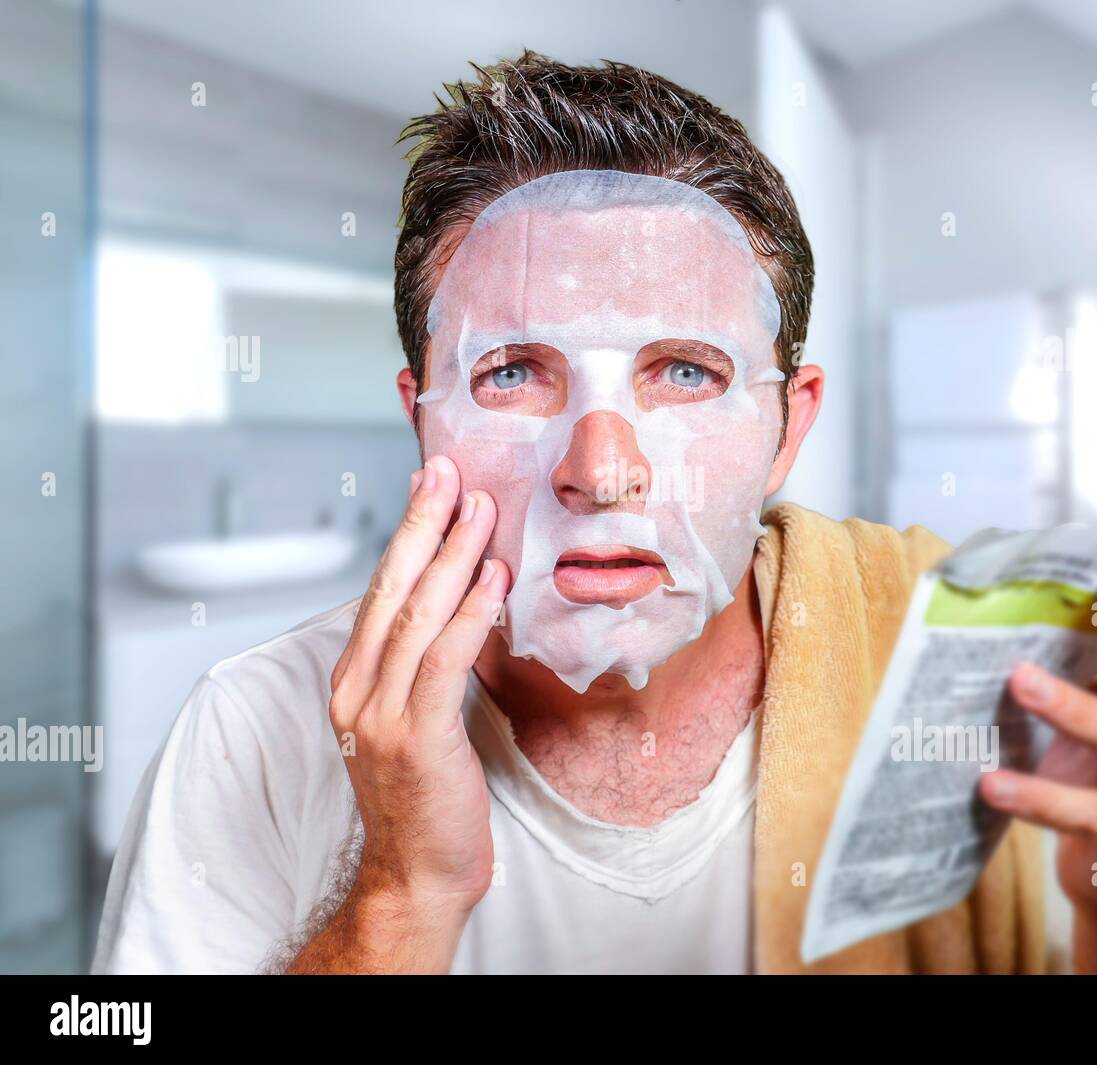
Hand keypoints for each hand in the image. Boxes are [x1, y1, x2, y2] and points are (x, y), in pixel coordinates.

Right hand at [324, 455, 508, 965]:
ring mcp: (381, 716)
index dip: (406, 533)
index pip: (378, 589)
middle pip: (389, 588)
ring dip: (453, 555)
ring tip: (480, 507)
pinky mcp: (417, 739)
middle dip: (422, 523)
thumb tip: (466, 596)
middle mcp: (357, 691)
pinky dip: (470, 615)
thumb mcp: (416, 716)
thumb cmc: (426, 793)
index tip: (430, 483)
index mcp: (352, 681)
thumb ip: (426, 661)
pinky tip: (495, 577)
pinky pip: (444, 661)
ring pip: (416, 616)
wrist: (417, 873)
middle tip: (447, 469)